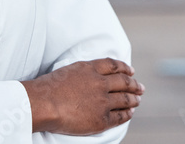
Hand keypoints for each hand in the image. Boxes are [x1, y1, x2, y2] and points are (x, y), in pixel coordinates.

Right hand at [21, 58, 143, 134]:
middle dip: (134, 85)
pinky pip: (119, 116)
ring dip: (133, 99)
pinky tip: (129, 113)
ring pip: (125, 99)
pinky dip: (126, 114)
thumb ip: (85, 71)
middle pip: (123, 82)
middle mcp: (100, 83)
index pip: (114, 65)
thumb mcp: (70, 70)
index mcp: (91, 68)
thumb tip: (94, 73)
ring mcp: (102, 101)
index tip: (131, 71)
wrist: (43, 104)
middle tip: (140, 87)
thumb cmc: (50, 87)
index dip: (125, 68)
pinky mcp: (101, 119)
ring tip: (138, 100)